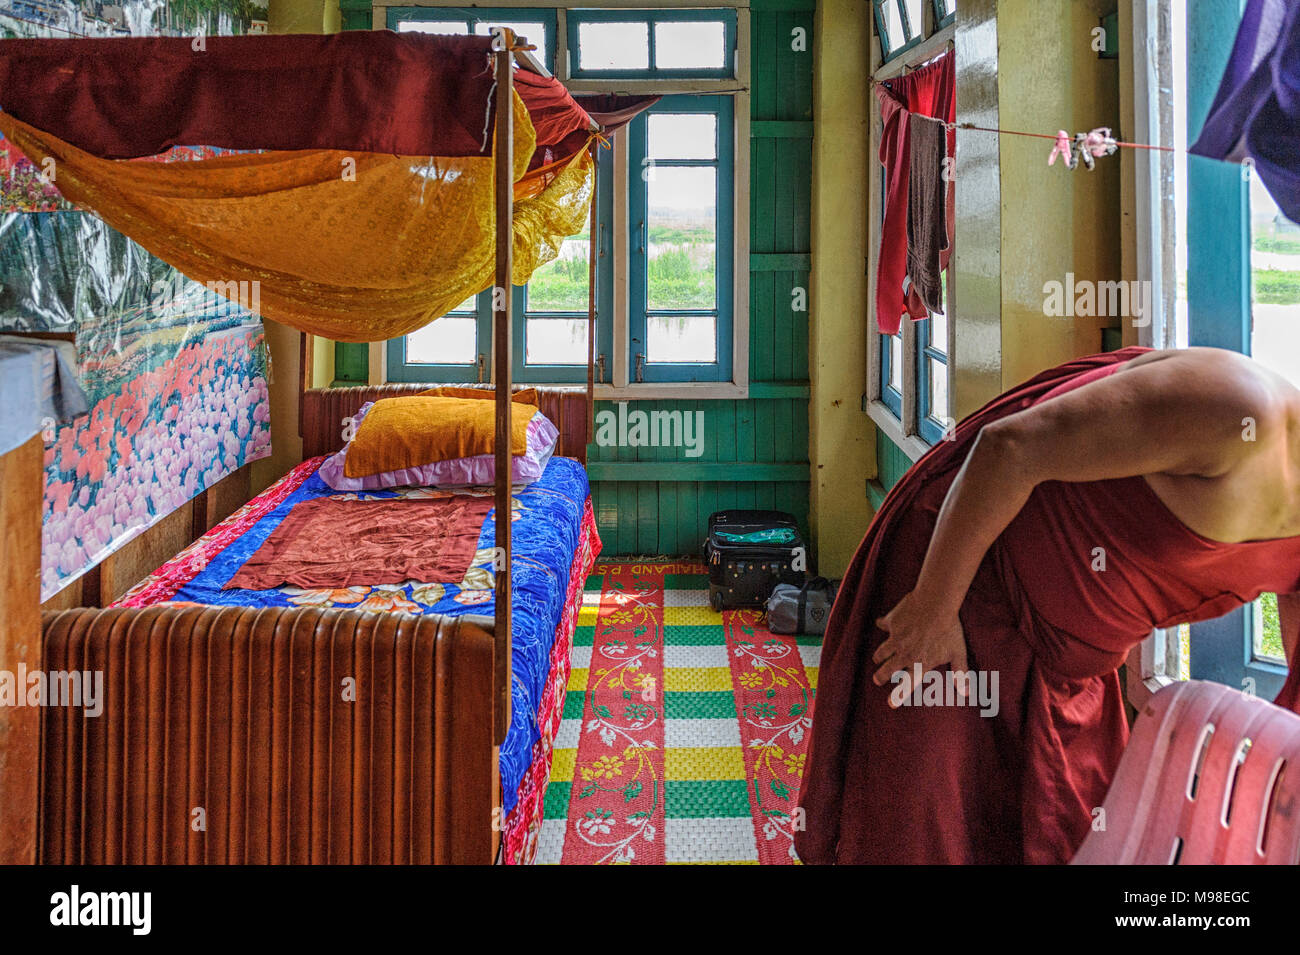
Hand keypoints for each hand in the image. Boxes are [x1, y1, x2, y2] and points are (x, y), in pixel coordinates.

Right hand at [872, 590, 968, 706]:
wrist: (936, 603)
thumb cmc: (949, 629)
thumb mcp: (958, 652)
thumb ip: (960, 673)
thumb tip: (966, 693)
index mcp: (920, 664)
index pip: (906, 685)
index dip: (898, 696)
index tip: (891, 704)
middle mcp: (905, 654)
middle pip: (886, 670)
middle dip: (880, 677)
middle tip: (877, 679)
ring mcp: (895, 639)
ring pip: (881, 652)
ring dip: (879, 656)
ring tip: (877, 658)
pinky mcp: (891, 624)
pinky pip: (882, 625)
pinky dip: (882, 624)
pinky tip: (881, 623)